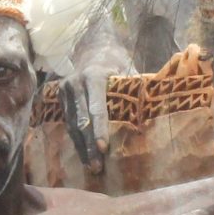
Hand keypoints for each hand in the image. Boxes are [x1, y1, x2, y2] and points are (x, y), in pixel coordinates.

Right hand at [63, 23, 134, 169]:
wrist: (93, 47)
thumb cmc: (116, 61)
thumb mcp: (128, 69)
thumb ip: (136, 88)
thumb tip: (154, 109)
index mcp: (93, 76)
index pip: (96, 109)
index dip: (99, 130)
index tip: (104, 149)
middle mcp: (75, 83)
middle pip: (81, 121)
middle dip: (89, 146)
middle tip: (97, 167)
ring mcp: (64, 91)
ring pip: (72, 125)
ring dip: (81, 147)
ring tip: (91, 167)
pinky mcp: (59, 98)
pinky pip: (68, 123)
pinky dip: (76, 140)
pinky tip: (84, 154)